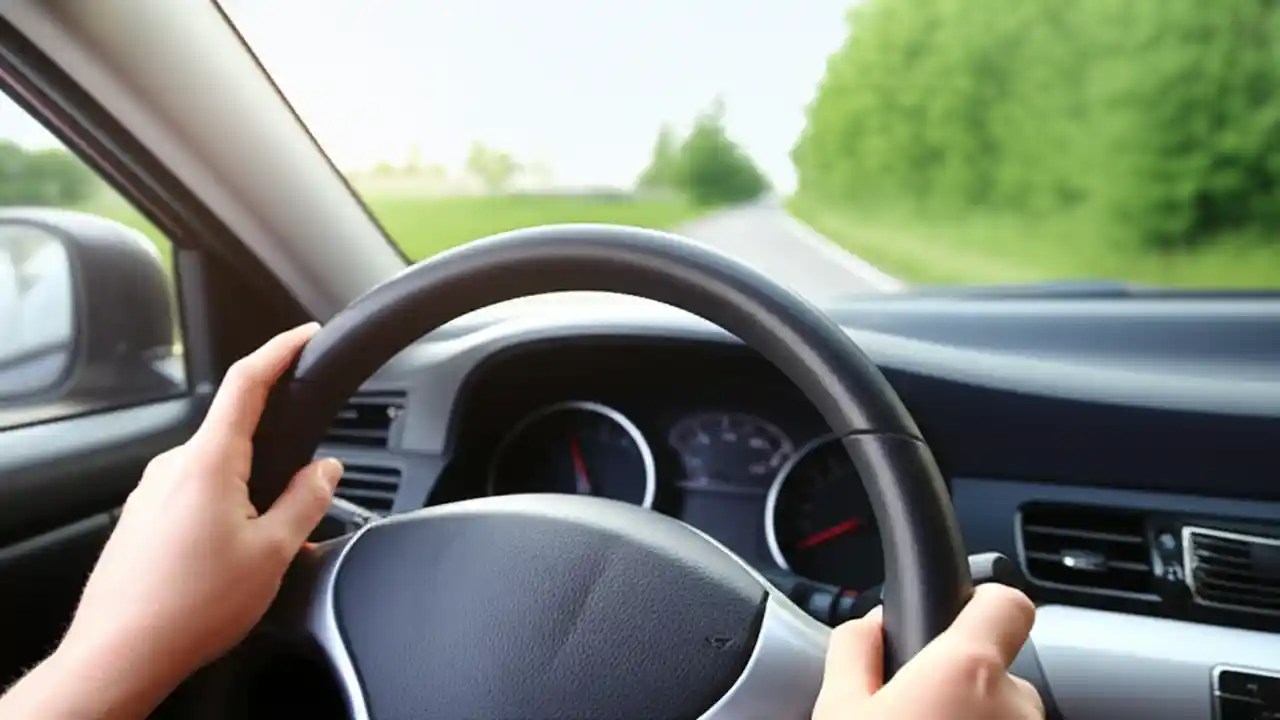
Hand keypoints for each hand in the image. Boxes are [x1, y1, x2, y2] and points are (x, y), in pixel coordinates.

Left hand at [0, 323, 342, 718]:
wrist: (119, 655)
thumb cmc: (191, 607)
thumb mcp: (273, 552)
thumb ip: (307, 500)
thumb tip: (326, 470)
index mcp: (208, 462)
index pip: (248, 383)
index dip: (280, 351)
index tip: (304, 334)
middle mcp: (172, 467)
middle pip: (236, 437)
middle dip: (273, 461)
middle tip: (300, 506)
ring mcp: (150, 493)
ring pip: (215, 476)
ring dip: (246, 499)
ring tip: (264, 553)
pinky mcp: (139, 521)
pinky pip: (191, 502)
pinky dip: (220, 520)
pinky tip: (228, 566)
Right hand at [813, 584, 1043, 719]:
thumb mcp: (837, 710)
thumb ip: (855, 650)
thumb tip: (870, 626)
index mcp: (967, 673)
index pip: (1007, 603)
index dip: (982, 601)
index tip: (957, 613)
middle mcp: (1015, 707)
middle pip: (993, 669)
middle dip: (958, 684)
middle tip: (911, 712)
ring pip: (1001, 714)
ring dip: (971, 719)